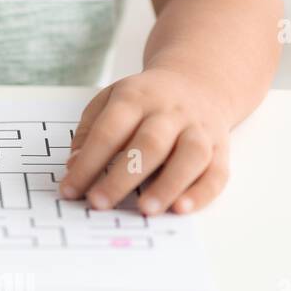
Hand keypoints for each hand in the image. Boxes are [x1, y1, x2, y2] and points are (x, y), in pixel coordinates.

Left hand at [59, 67, 229, 214]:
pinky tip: (181, 209)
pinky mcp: (220, 148)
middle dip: (122, 177)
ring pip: (189, 156)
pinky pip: (216, 172)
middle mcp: (170, 112)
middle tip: (99, 203)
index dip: (88, 163)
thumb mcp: (109, 101)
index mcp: (135, 98)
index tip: (69, 190)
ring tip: (145, 210)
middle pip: (149, 143)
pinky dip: (201, 193)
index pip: (108, 131)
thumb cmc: (145, 100)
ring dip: (168, 185)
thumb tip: (74, 165)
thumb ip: (90, 131)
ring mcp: (198, 129)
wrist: (198, 81)